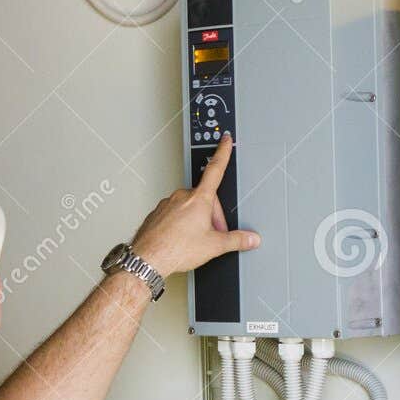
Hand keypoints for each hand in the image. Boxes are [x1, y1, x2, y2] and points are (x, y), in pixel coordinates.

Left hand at [129, 136, 259, 278]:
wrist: (148, 258)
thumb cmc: (175, 249)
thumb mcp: (214, 246)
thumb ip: (236, 240)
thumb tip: (251, 239)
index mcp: (199, 198)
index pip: (215, 169)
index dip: (223, 153)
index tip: (225, 140)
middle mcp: (181, 196)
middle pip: (204, 199)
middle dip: (212, 216)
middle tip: (213, 235)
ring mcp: (167, 204)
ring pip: (189, 207)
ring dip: (197, 220)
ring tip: (195, 241)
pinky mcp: (157, 214)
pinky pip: (174, 214)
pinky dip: (181, 224)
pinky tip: (181, 240)